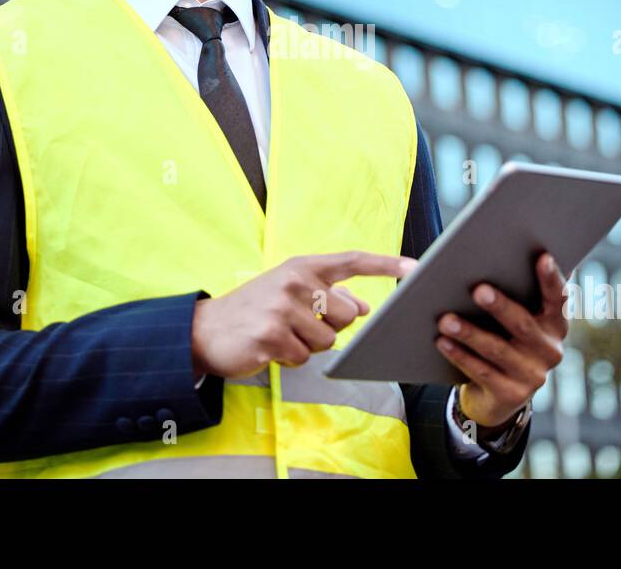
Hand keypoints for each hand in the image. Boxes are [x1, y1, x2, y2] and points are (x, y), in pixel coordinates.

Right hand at [191, 251, 417, 379]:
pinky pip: (303, 357)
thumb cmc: (254, 310)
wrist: (205, 330)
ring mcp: (282, 307)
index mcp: (302, 266)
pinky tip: (270, 348)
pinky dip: (290, 359)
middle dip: (327, 327)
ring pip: (327, 341)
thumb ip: (327, 295)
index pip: (352, 261)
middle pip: (346, 315)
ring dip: (306, 346)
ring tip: (280, 335)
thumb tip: (363, 305)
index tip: (416, 267)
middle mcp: (295, 281)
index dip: (386, 265)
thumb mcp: (290, 293)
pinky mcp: (272, 335)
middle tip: (296, 324)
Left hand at [436, 250, 567, 428]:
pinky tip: (443, 342)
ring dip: (471, 333)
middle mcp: (550, 349)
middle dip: (500, 306)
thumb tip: (413, 263)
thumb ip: (487, 285)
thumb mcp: (502, 316)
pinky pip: (483, 372)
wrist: (496, 394)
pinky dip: (461, 355)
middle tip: (479, 290)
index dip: (551, 279)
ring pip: (498, 350)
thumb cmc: (497, 337)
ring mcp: (533, 375)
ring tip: (445, 319)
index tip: (542, 257)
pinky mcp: (512, 395)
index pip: (557, 298)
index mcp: (553, 322)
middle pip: (523, 324)